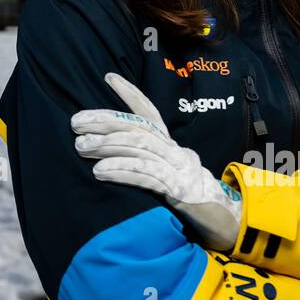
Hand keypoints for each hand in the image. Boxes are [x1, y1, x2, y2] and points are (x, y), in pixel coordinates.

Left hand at [71, 72, 243, 251]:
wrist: (223, 223)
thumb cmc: (187, 198)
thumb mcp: (166, 174)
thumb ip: (146, 161)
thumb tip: (109, 152)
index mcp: (170, 145)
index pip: (149, 111)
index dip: (129, 93)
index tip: (109, 77)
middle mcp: (174, 151)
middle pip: (137, 127)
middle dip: (104, 121)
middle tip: (76, 123)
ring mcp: (178, 169)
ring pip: (140, 148)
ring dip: (107, 146)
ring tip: (81, 147)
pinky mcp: (178, 190)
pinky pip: (147, 176)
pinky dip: (122, 171)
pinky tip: (101, 172)